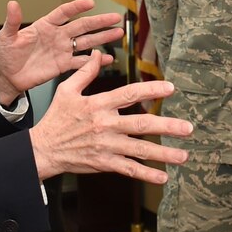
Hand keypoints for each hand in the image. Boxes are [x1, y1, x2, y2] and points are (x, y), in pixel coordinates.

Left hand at [0, 0, 123, 103]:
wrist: (8, 76)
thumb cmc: (6, 54)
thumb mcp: (6, 36)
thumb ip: (12, 21)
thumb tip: (12, 3)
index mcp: (45, 25)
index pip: (64, 13)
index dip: (77, 7)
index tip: (91, 3)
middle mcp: (58, 36)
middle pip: (82, 26)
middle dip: (100, 22)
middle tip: (116, 18)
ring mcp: (63, 50)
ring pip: (87, 42)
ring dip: (102, 38)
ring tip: (118, 34)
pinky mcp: (63, 66)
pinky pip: (82, 62)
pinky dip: (95, 61)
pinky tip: (108, 59)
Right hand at [29, 50, 191, 183]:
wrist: (43, 149)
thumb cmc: (55, 119)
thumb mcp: (67, 90)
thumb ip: (86, 72)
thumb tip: (99, 54)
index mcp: (98, 104)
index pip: (129, 94)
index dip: (151, 90)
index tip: (170, 88)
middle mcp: (105, 125)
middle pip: (141, 124)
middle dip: (167, 126)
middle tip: (188, 128)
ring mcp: (106, 146)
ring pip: (139, 150)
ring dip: (163, 154)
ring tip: (183, 156)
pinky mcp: (103, 163)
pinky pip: (128, 169)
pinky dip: (146, 174)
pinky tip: (163, 177)